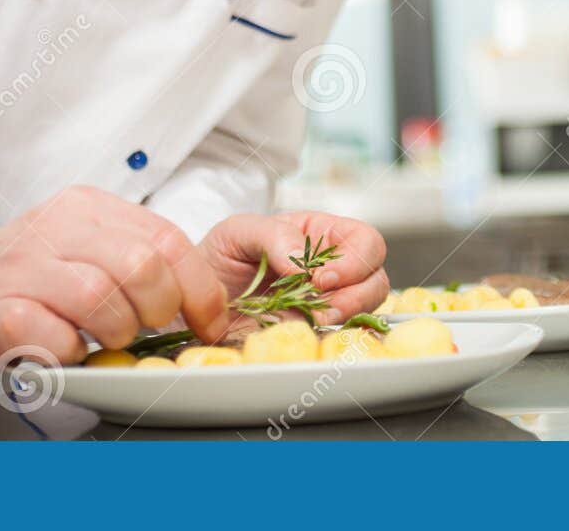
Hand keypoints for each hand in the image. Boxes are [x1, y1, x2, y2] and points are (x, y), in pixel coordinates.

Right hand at [0, 186, 228, 376]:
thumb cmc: (24, 278)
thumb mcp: (82, 246)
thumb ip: (134, 256)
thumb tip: (202, 296)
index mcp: (88, 207)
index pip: (168, 238)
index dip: (200, 288)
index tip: (210, 322)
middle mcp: (56, 227)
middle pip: (142, 265)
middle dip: (160, 310)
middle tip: (147, 329)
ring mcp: (23, 267)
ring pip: (102, 298)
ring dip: (116, 333)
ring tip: (102, 339)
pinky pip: (56, 336)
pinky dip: (71, 353)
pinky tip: (63, 347)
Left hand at [198, 211, 388, 324]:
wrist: (193, 301)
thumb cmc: (219, 257)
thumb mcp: (238, 231)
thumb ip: (274, 235)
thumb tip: (303, 261)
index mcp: (321, 235)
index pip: (365, 241)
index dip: (355, 260)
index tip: (321, 276)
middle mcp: (332, 269)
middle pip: (375, 277)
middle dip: (356, 292)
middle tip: (321, 302)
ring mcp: (326, 303)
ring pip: (365, 308)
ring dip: (346, 314)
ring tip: (314, 318)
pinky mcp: (313, 333)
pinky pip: (341, 337)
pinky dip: (333, 337)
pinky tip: (308, 333)